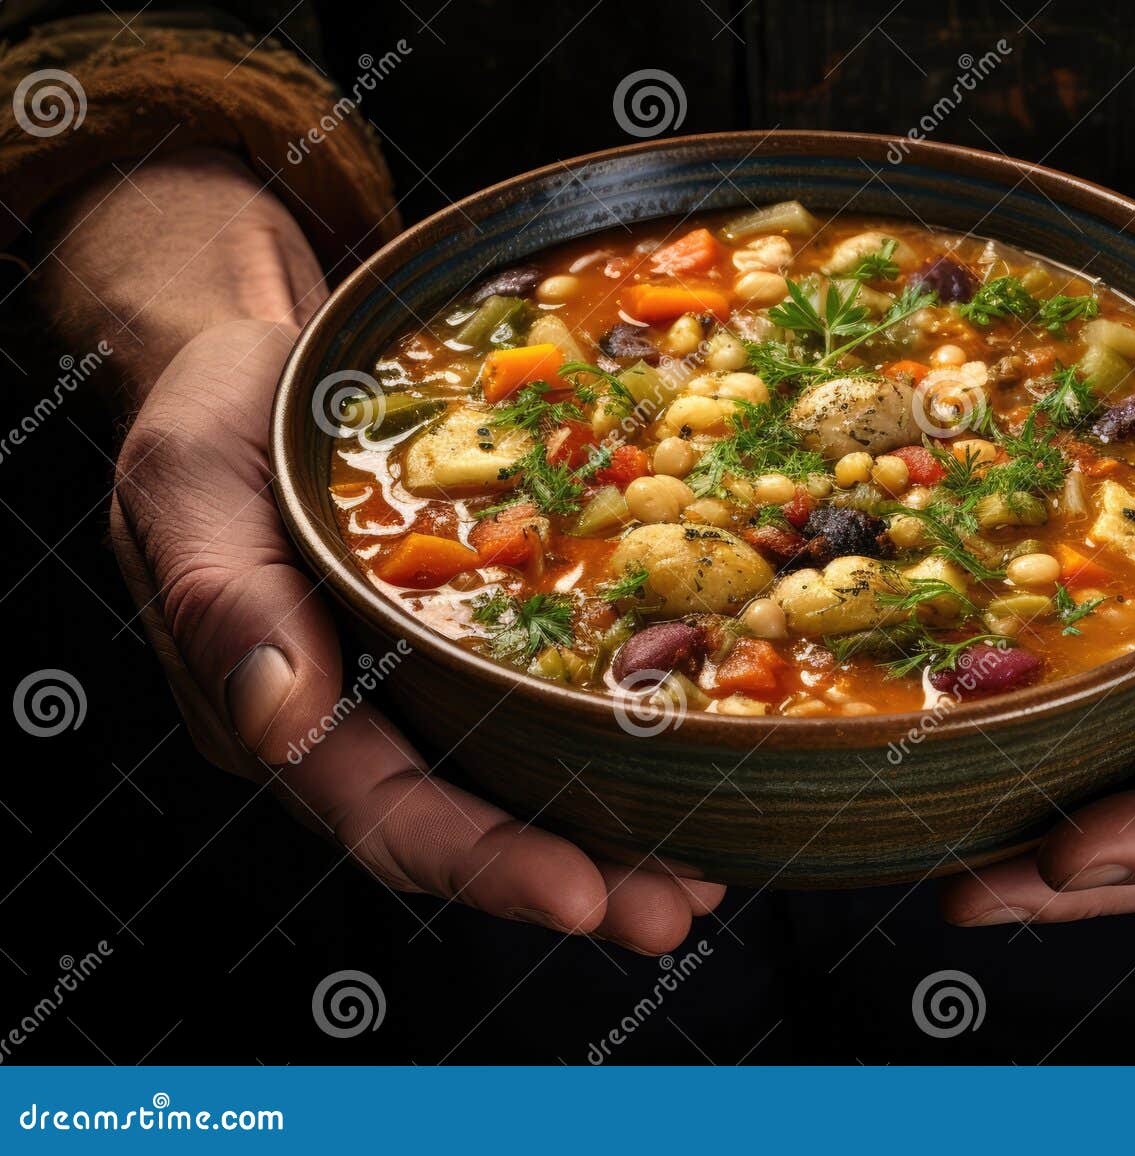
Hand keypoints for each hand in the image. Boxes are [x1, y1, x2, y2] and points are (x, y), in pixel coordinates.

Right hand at [111, 320, 724, 950]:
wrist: (263, 352)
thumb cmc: (212, 411)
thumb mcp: (190, 481)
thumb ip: (224, 601)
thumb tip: (282, 725)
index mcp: (275, 705)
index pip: (383, 813)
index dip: (484, 863)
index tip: (585, 898)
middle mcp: (356, 716)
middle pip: (466, 824)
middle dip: (574, 876)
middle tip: (676, 908)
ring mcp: (418, 679)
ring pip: (515, 777)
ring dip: (610, 831)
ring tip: (706, 863)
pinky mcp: (470, 633)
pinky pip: (541, 698)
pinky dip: (611, 737)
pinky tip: (683, 757)